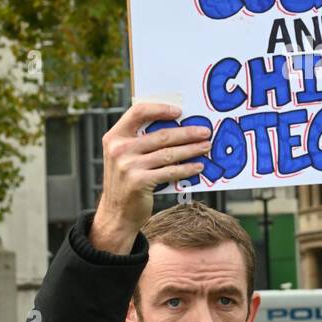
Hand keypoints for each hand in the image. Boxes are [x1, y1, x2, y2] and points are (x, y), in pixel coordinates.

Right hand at [89, 103, 210, 254]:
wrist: (116, 213)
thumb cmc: (127, 180)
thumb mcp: (125, 156)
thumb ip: (141, 140)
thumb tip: (177, 126)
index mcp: (115, 137)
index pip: (138, 112)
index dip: (160, 109)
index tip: (180, 112)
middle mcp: (119, 149)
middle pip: (161, 135)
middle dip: (187, 133)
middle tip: (205, 132)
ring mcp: (128, 166)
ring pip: (169, 153)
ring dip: (191, 150)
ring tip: (206, 147)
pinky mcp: (139, 182)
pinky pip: (170, 172)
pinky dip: (187, 169)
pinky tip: (198, 166)